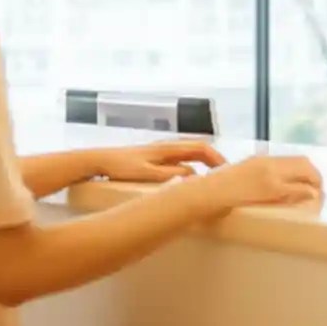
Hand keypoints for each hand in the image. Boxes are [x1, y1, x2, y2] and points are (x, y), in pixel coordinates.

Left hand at [91, 141, 226, 182]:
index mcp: (168, 149)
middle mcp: (168, 147)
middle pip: (198, 149)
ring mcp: (161, 152)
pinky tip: (189, 178)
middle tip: (224, 176)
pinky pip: (181, 159)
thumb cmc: (121, 167)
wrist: (99, 160)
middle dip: (214, 160)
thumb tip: (195, 176)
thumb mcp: (147, 174)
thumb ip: (171, 175)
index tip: (226, 173)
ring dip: (204, 163)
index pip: (201, 149)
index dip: (217, 159)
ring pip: (190, 154)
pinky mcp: (155, 158)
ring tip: (211, 179)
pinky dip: (192, 166)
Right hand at [199, 155, 322, 208]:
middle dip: (316, 177)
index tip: (310, 182)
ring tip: (317, 199)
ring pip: (306, 174)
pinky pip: (299, 189)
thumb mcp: (236, 177)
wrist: (205, 194)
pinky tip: (311, 201)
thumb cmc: (214, 191)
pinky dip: (308, 194)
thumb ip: (252, 178)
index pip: (294, 160)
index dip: (307, 171)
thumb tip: (262, 189)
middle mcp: (268, 164)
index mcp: (260, 160)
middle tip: (319, 192)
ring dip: (315, 185)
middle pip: (304, 164)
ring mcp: (271, 176)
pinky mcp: (271, 190)